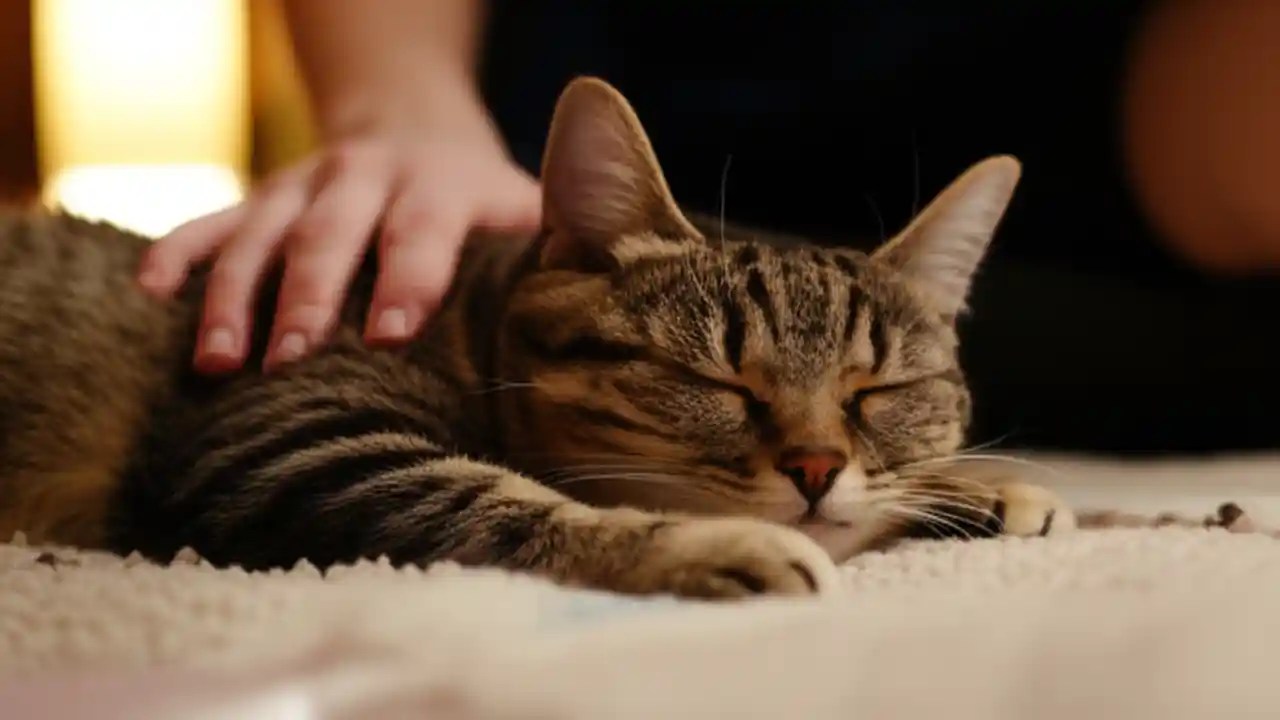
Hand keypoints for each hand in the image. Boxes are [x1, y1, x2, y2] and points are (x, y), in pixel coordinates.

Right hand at [137, 126, 539, 372]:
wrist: (415, 128)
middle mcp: (364, 177)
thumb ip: (552, 249)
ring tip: (216, 362)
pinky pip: (208, 221)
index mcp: (439, 186)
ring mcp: (302, 186)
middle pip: (328, 235)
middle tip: (291, 363)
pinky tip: (147, 294)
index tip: (394, 337)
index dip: (409, 280)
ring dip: (234, 296)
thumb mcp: (523, 212)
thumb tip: (592, 307)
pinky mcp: (259, 197)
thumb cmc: (481, 203)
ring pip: (259, 235)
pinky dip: (176, 252)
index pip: (423, 230)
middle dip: (309, 300)